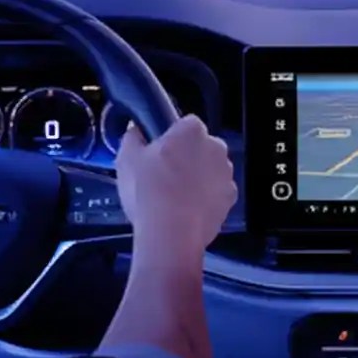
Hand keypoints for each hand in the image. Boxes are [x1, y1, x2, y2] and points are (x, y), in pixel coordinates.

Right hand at [115, 114, 236, 261]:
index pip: (185, 123)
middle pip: (201, 146)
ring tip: (174, 196)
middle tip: (164, 175)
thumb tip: (135, 131)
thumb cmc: (148, 190)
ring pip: (211, 170)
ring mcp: (226, 174)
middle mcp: (216, 147)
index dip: (171, 137)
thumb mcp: (126, 159)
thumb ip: (132, 138)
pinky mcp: (230, 199)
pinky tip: (188, 210)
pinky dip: (206, 198)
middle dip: (187, 156)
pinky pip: (216, 192)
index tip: (159, 152)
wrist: (172, 233)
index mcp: (192, 131)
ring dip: (198, 177)